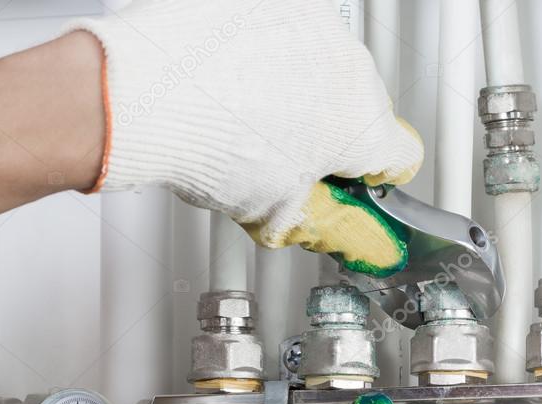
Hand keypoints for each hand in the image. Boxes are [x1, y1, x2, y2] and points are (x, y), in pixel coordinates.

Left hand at [67, 0, 423, 276]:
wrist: (142, 91)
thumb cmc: (207, 144)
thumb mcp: (277, 212)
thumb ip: (333, 227)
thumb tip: (362, 242)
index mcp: (362, 119)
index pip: (399, 158)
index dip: (371, 183)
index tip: (346, 189)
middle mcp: (346, 61)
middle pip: (361, 110)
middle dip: (331, 138)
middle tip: (285, 164)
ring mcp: (307, 22)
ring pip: (323, 70)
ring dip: (301, 96)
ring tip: (249, 122)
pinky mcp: (270, 1)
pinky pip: (284, 36)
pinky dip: (266, 59)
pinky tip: (231, 84)